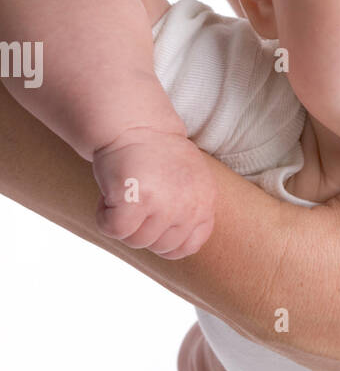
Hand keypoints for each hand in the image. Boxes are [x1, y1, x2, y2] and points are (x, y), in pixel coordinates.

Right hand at [92, 126, 215, 258]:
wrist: (133, 122)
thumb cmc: (157, 153)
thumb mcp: (189, 182)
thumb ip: (190, 211)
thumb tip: (174, 248)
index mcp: (206, 202)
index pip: (187, 247)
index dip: (162, 238)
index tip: (151, 216)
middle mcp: (190, 206)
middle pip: (158, 247)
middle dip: (140, 228)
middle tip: (135, 198)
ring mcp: (164, 204)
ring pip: (135, 241)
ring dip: (121, 221)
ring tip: (124, 192)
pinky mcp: (136, 199)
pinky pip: (114, 230)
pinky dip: (103, 217)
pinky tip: (109, 194)